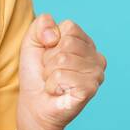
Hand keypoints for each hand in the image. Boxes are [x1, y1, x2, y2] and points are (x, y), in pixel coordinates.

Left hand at [15, 13, 106, 129]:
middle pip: (67, 43)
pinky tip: (58, 92)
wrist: (34, 105)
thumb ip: (41, 24)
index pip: (70, 27)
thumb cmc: (37, 74)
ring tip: (54, 82)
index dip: (51, 41)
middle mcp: (97, 58)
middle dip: (50, 59)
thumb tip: (54, 35)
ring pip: (63, 59)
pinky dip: (52, 85)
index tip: (50, 55)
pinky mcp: (90, 89)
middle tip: (51, 72)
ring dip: (50, 73)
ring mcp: (96, 74)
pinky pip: (62, 76)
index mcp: (87, 44)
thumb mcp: (33, 42)